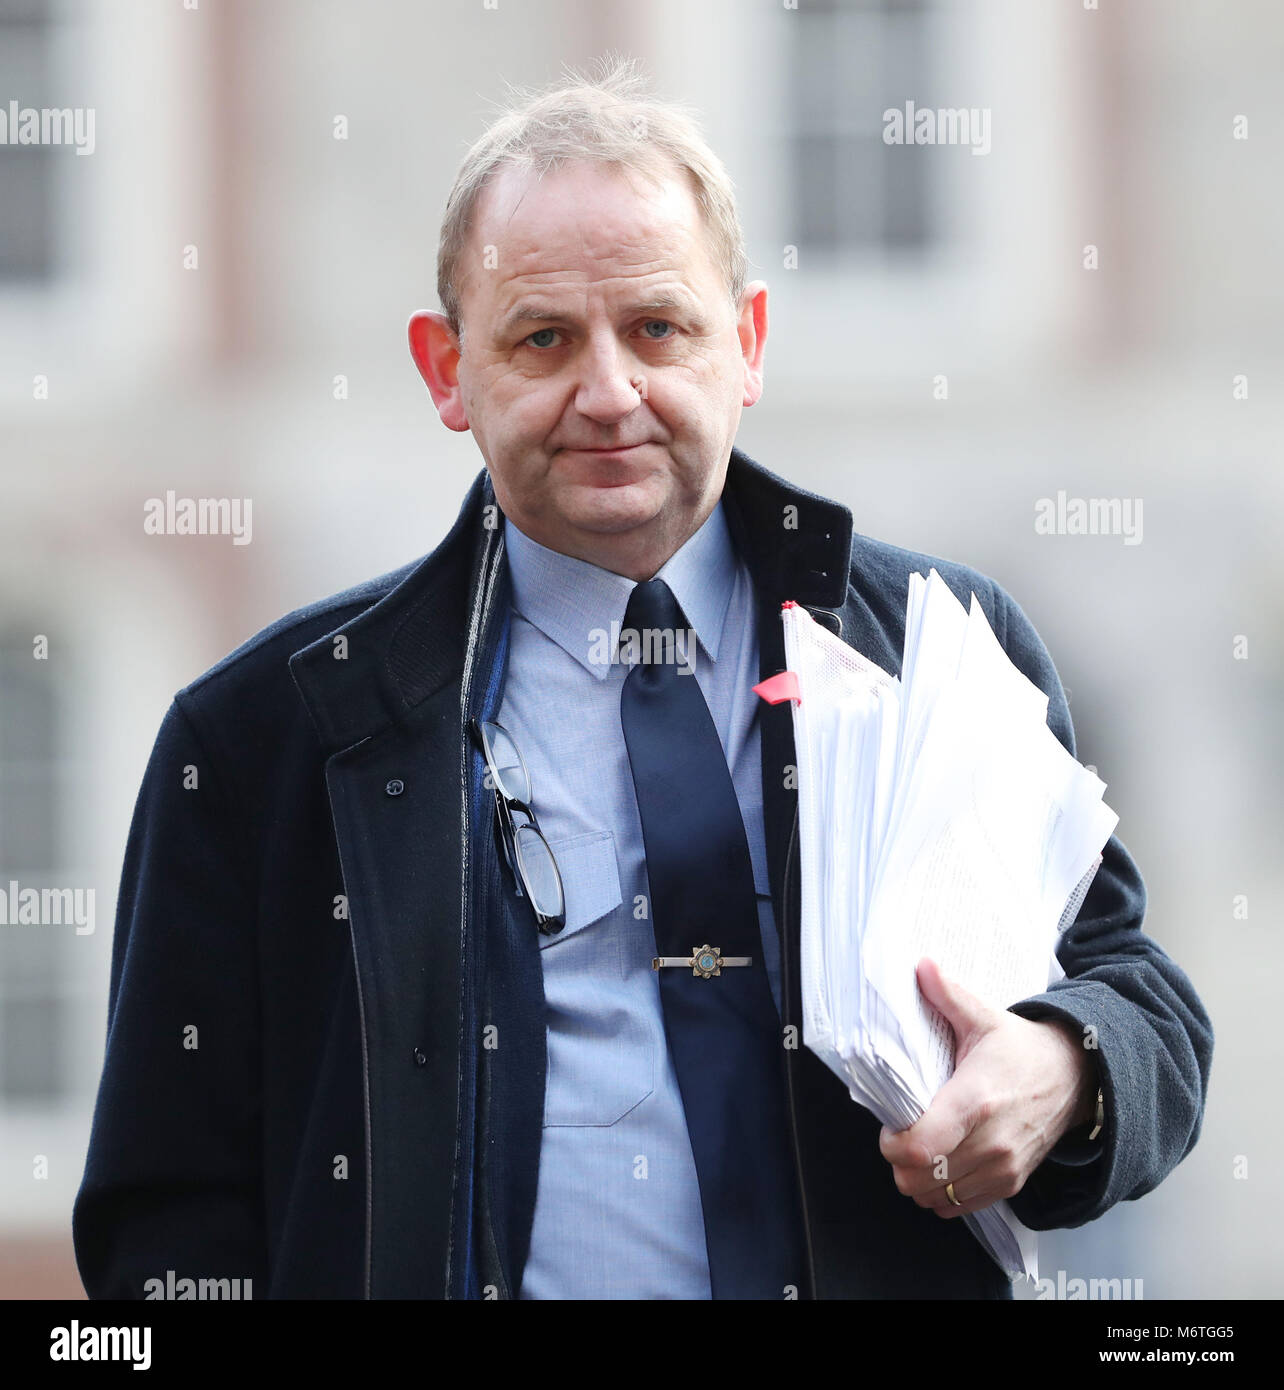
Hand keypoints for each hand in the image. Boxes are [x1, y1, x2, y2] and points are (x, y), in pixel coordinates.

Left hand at [877, 957, 1096, 1217]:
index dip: (891, 1143)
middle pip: (918, 1179)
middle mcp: (990, 1142)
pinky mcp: (1011, 1183)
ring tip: (920, 1147)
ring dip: (918, 1179)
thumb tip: (919, 965)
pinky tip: (941, 1163)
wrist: (1077, 1077)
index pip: (919, 1147)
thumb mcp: (984, 1017)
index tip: (888, 1126)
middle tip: (900, 1134)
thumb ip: (947, 994)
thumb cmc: (1023, 1048)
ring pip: (934, 1197)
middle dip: (898, 1161)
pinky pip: (959, 1206)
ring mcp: (1002, 1168)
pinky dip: (941, 1192)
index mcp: (976, 1099)